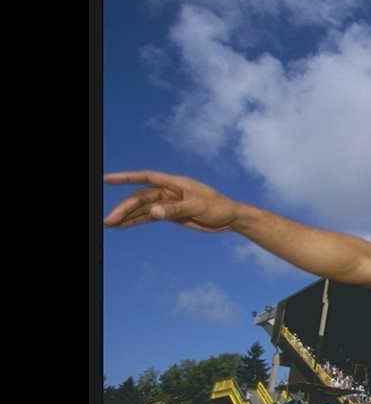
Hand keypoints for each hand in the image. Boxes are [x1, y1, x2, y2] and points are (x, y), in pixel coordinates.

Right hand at [104, 170, 240, 232]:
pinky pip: (149, 218)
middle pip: (140, 198)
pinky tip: (123, 226)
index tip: (107, 179)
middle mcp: (169, 192)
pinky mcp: (171, 215)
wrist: (230, 218)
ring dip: (126, 216)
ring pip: (142, 209)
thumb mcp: (199, 207)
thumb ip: (176, 210)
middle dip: (124, 208)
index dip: (126, 177)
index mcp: (176, 184)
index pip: (147, 178)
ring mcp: (168, 204)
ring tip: (109, 224)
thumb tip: (153, 212)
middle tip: (109, 220)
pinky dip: (136, 222)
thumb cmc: (219, 208)